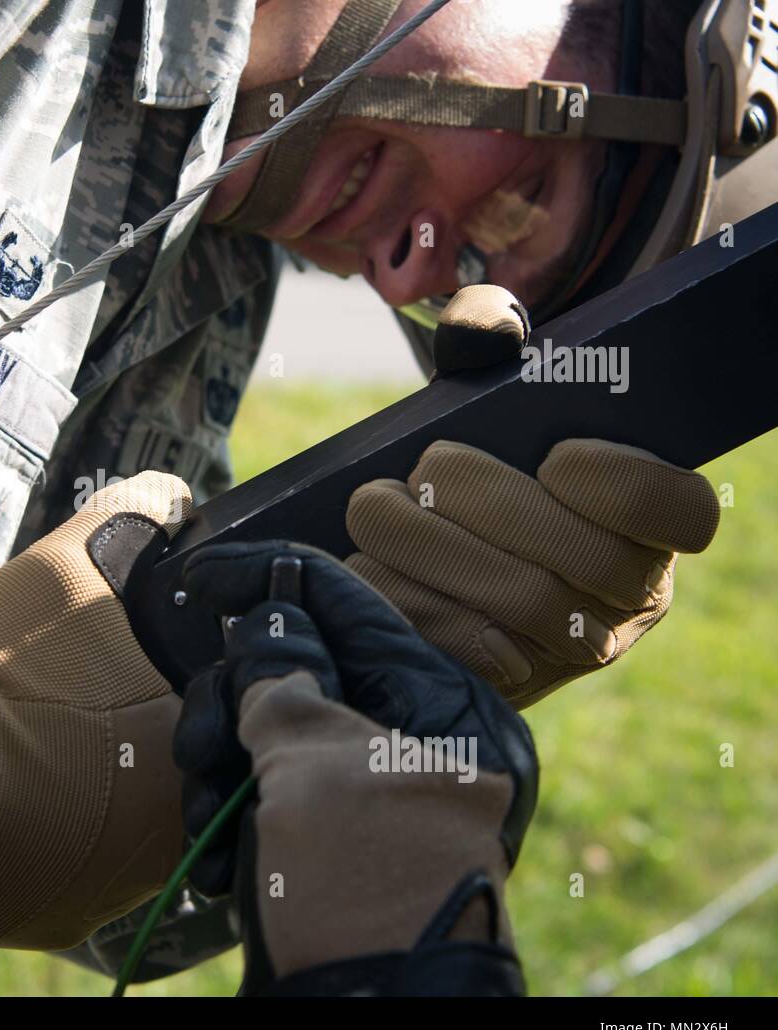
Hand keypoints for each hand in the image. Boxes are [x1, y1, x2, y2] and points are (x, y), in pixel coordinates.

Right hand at [0, 473, 189, 949]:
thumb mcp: (67, 568)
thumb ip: (134, 518)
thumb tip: (174, 496)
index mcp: (184, 762)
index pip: (212, 726)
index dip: (172, 689)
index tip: (130, 671)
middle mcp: (165, 846)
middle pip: (171, 785)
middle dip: (135, 744)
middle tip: (78, 707)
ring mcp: (108, 893)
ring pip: (122, 835)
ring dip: (94, 793)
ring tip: (39, 746)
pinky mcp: (50, 922)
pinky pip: (69, 875)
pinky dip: (48, 837)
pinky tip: (12, 792)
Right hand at [175, 541, 537, 994]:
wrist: (362, 1018)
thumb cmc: (360, 887)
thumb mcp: (315, 765)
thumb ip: (284, 681)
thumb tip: (264, 623)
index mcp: (443, 709)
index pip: (350, 609)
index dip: (271, 581)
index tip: (204, 573)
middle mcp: (413, 743)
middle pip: (301, 672)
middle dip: (236, 702)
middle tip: (202, 740)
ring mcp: (368, 794)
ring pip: (272, 733)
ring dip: (223, 766)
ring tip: (206, 813)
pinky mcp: (329, 836)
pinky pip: (267, 788)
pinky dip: (231, 814)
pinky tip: (216, 858)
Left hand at [347, 286, 719, 706]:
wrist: (420, 548)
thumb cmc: (470, 461)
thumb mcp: (489, 396)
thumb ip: (493, 339)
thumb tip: (483, 329)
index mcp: (647, 526)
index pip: (675, 509)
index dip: (615, 480)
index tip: (556, 456)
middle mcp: (622, 601)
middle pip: (573, 557)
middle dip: (479, 497)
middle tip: (429, 469)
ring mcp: (562, 654)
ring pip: (509, 604)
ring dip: (421, 544)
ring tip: (377, 509)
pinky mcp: (495, 688)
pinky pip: (452, 650)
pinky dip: (397, 599)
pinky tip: (367, 567)